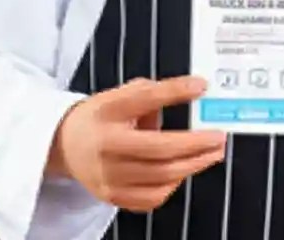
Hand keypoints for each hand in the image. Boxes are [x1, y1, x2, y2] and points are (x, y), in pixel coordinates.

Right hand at [46, 76, 227, 211]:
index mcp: (106, 112)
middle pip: (159, 148)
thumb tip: (189, 94)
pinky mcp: (113, 196)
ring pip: (162, 176)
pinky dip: (174, 184)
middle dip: (196, 143)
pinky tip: (183, 171)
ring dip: (194, 164)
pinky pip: (153, 196)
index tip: (200, 86)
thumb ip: (148, 94)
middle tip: (218, 136)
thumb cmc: (99, 119)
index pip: (144, 99)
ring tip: (212, 153)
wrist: (65, 146)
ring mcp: (108, 175)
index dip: (174, 92)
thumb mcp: (116, 96)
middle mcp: (106, 145)